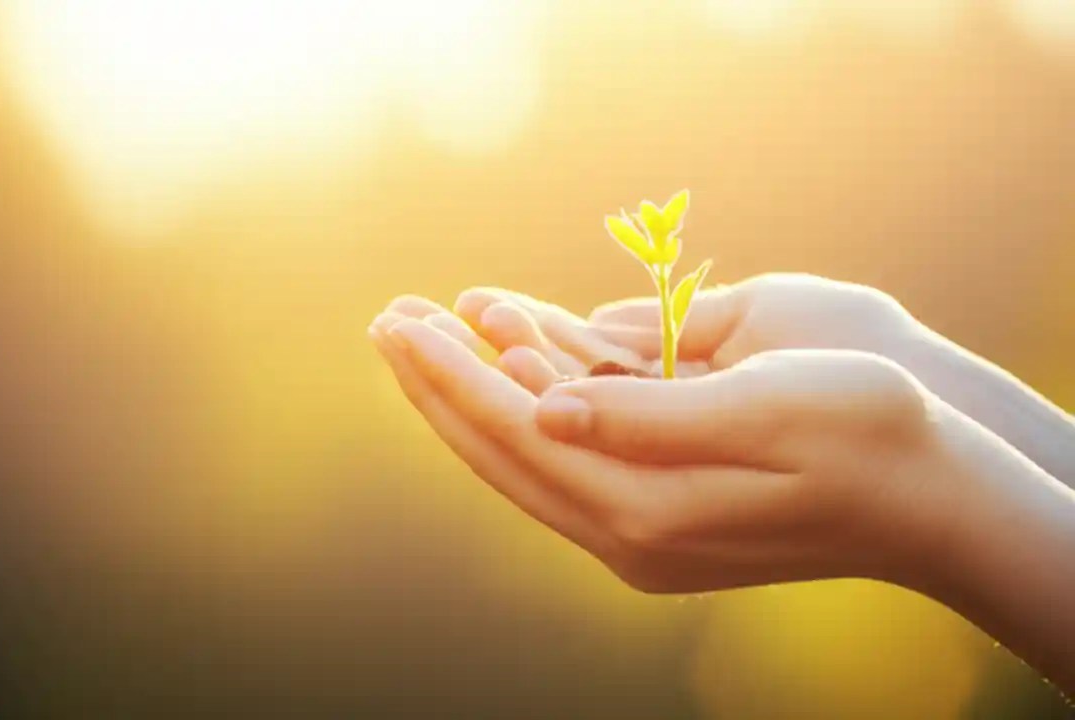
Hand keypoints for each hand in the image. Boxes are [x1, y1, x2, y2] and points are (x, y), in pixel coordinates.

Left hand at [451, 275, 1074, 486]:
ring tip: (423, 339)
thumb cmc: (868, 436)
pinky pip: (561, 462)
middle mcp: (627, 533)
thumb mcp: (769, 410)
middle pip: (501, 450)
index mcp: (645, 506)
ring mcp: (638, 535)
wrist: (931, 504)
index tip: (399, 320)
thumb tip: (542, 407)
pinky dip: (521, 414)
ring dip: (470, 398)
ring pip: (523, 458)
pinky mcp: (655, 523)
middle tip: (387, 320)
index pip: (518, 430)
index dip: (452, 372)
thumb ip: (646, 417)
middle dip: (439, 383)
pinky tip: (499, 376)